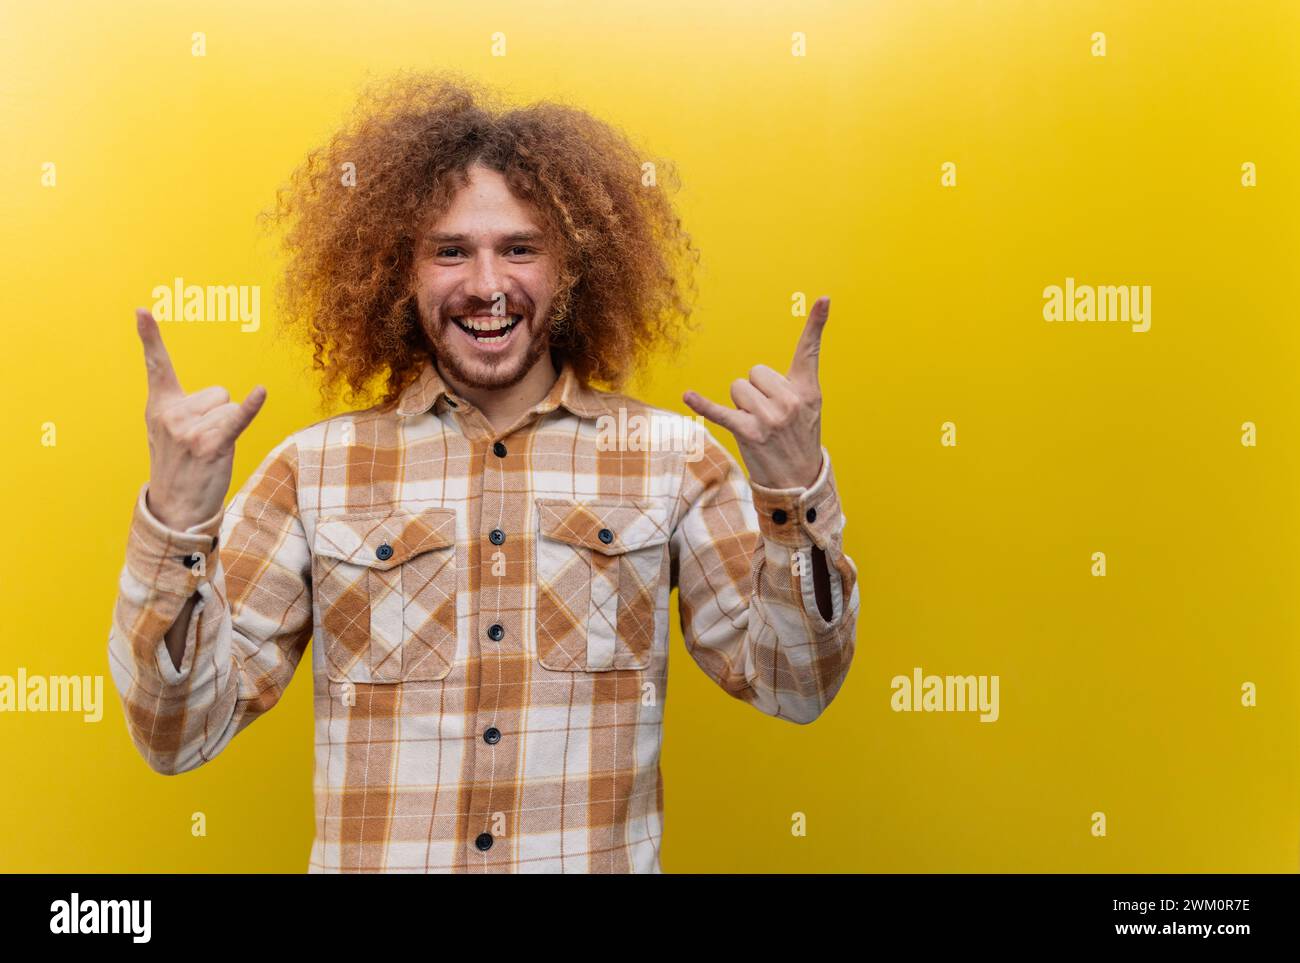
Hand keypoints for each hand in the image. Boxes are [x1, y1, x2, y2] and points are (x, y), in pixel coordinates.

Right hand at [136, 307, 266, 529]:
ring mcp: (190, 429)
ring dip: (228, 430)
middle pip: (219, 393)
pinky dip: (251, 408)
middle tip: (202, 444)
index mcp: (160, 407)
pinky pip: (237, 418)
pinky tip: (261, 392)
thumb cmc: (180, 466)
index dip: (150, 338)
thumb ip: (186, 408)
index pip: (157, 366)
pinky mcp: (212, 444)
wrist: (176, 509)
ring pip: (231, 409)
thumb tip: (226, 399)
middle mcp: (172, 414)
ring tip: (210, 453)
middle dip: (218, 416)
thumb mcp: (170, 432)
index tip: (142, 310)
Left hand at [683, 296, 828, 489]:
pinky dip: (703, 405)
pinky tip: (687, 396)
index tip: (823, 299)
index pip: (809, 351)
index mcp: (807, 390)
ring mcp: (770, 417)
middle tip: (770, 416)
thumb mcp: (807, 409)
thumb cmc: (798, 439)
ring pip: (737, 388)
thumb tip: (757, 375)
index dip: (816, 324)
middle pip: (754, 372)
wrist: (798, 481)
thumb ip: (790, 385)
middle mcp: (791, 401)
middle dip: (756, 391)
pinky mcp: (748, 432)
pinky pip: (720, 412)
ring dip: (741, 405)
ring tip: (758, 426)